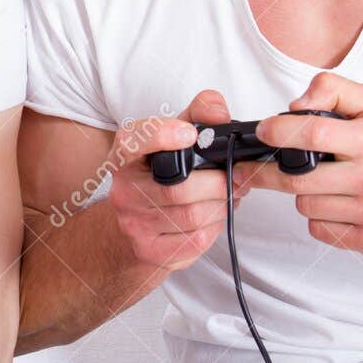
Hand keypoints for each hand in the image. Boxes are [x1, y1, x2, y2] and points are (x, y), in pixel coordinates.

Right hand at [105, 89, 242, 271]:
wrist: (131, 226)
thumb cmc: (158, 176)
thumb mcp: (173, 139)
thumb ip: (198, 114)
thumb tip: (218, 111)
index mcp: (125, 156)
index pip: (133, 141)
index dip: (162, 135)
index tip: (189, 134)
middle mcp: (124, 190)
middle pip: (179, 189)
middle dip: (218, 184)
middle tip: (238, 178)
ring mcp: (133, 224)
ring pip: (193, 216)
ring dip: (222, 206)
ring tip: (229, 197)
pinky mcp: (149, 251)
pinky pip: (195, 240)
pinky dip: (215, 227)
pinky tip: (215, 216)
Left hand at [231, 72, 362, 256]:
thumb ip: (334, 90)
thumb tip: (295, 105)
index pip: (313, 135)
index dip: (278, 132)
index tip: (264, 131)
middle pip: (297, 179)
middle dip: (268, 172)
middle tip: (255, 167)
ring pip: (305, 205)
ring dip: (303, 194)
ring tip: (323, 183)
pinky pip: (318, 228)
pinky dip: (318, 217)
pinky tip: (336, 205)